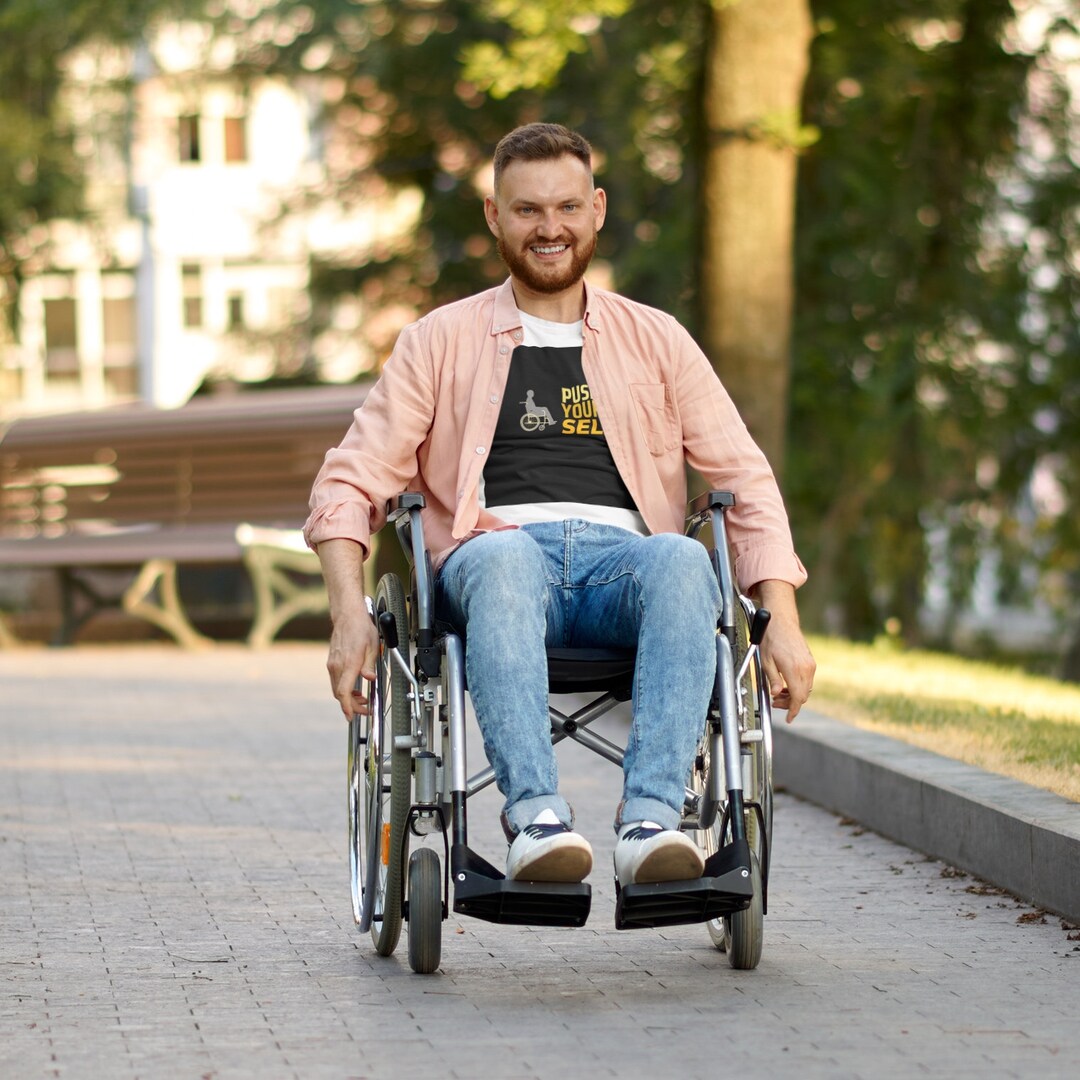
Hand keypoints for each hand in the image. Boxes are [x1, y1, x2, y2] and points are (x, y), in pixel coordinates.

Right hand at [326, 606, 379, 719]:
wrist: (347, 616)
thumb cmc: (361, 628)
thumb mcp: (372, 646)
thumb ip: (370, 665)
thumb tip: (370, 679)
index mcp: (349, 663)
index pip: (343, 692)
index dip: (347, 706)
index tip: (351, 715)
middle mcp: (337, 666)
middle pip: (339, 694)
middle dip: (351, 705)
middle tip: (364, 709)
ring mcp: (332, 664)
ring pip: (337, 688)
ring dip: (348, 697)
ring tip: (362, 698)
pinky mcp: (332, 662)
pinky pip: (336, 680)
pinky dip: (345, 688)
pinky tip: (355, 687)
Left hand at [751, 580, 815, 722]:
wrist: (781, 621)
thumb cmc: (771, 638)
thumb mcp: (766, 661)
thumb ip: (772, 680)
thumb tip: (775, 694)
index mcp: (794, 670)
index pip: (797, 698)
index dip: (792, 710)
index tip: (788, 718)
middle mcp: (806, 668)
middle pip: (803, 696)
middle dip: (790, 703)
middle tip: (775, 702)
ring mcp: (810, 664)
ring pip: (806, 689)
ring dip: (794, 694)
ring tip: (778, 693)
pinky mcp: (810, 661)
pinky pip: (807, 680)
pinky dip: (798, 686)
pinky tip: (785, 684)